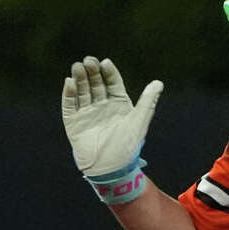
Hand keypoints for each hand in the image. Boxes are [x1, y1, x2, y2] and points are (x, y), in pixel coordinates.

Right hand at [61, 56, 162, 180]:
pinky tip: (69, 83)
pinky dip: (69, 94)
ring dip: (79, 79)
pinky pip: (70, 106)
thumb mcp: (139, 121)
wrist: (111, 168)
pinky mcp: (74, 123)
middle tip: (89, 61)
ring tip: (77, 66)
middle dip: (92, 72)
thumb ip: (148, 101)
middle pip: (96, 84)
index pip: (112, 83)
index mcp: (119, 105)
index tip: (105, 62)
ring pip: (82, 92)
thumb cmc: (128, 146)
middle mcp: (102, 107)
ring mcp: (87, 114)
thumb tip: (159, 82)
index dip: (109, 72)